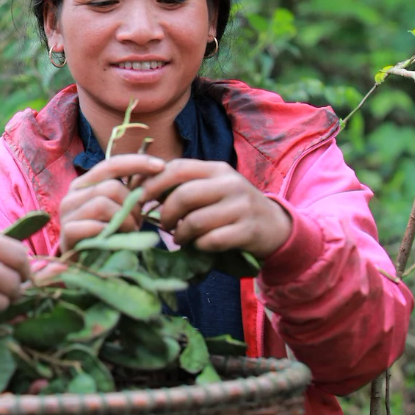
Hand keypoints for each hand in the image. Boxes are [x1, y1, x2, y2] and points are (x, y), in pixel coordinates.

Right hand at [58, 154, 165, 251]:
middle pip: (110, 187)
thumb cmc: (107, 236)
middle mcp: (72, 195)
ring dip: (124, 221)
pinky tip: (113, 241)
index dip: (136, 163)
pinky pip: (94, 225)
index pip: (110, 165)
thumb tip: (156, 173)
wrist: (87, 267)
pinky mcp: (67, 232)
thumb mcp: (119, 211)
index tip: (161, 166)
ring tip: (127, 234)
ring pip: (103, 204)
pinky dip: (110, 233)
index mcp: (84, 184)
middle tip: (137, 223)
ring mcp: (67, 214)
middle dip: (131, 205)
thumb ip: (129, 194)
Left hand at [138, 159, 291, 257]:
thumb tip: (142, 190)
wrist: (276, 226)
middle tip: (163, 224)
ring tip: (180, 237)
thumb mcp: (213, 188)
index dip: (152, 183)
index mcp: (216, 169)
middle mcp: (230, 184)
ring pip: (195, 220)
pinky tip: (199, 245)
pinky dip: (199, 245)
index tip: (139, 198)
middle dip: (166, 213)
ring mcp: (241, 207)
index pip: (177, 168)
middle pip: (183, 195)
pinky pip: (211, 240)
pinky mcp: (248, 230)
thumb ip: (185, 185)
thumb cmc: (233, 207)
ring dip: (181, 234)